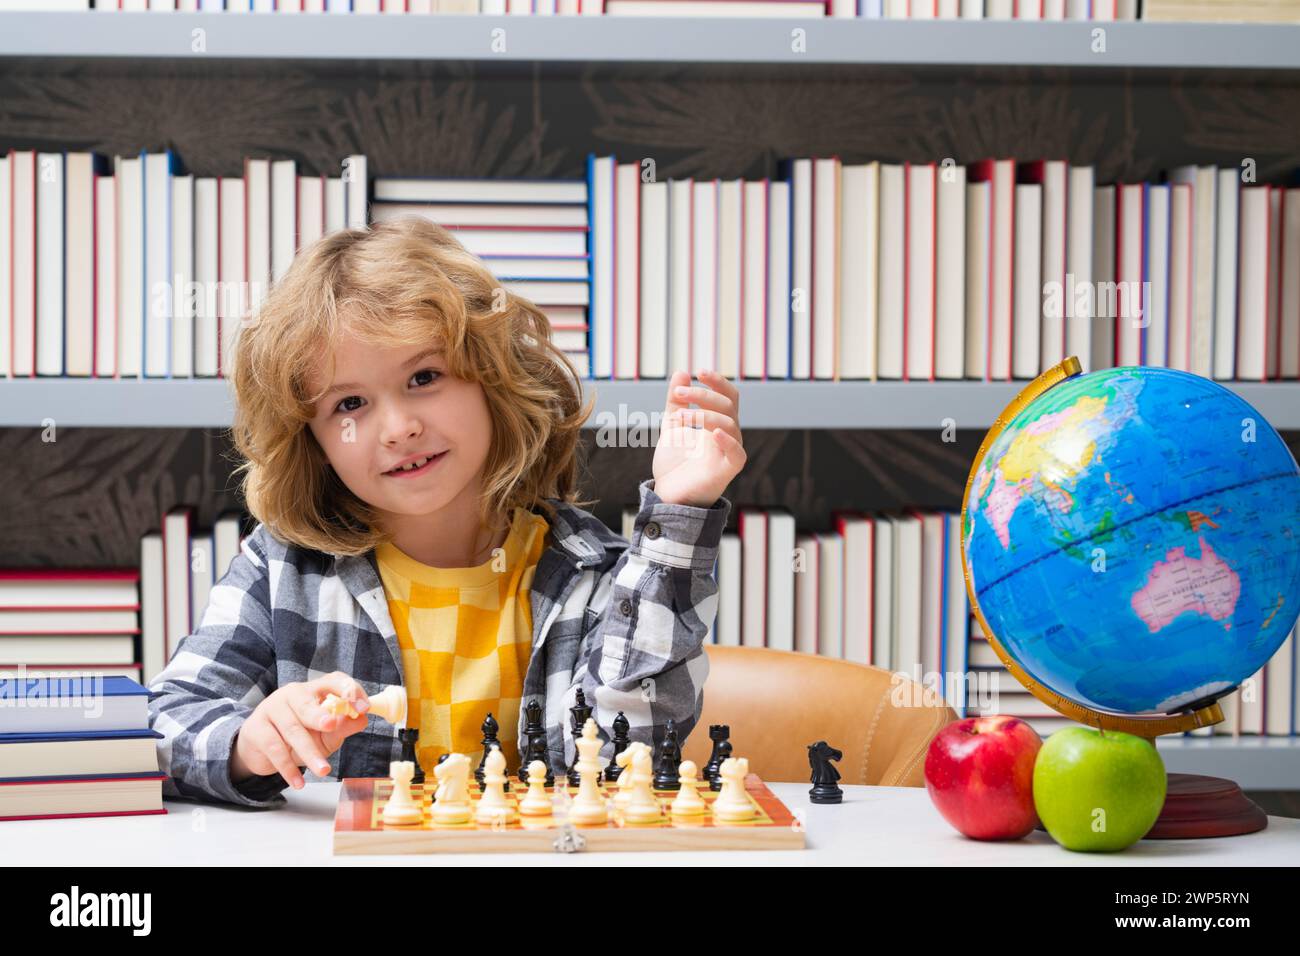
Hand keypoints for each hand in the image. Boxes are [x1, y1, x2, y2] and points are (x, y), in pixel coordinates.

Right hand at [230, 672, 371, 788]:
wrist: (262, 750)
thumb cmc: (300, 737)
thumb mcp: (326, 734)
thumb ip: (342, 727)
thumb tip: (362, 720)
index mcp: (315, 689)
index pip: (333, 680)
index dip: (349, 691)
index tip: (363, 708)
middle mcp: (292, 693)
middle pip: (307, 704)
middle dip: (320, 716)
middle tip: (331, 726)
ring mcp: (271, 708)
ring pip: (292, 730)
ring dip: (309, 752)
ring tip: (324, 771)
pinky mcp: (256, 728)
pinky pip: (274, 748)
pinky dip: (288, 767)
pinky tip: (298, 782)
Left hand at [653, 369, 745, 507]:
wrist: (668, 494)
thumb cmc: (674, 462)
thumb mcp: (672, 425)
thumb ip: (676, 401)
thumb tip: (681, 371)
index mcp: (717, 423)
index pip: (728, 396)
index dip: (718, 382)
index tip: (698, 372)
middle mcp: (727, 435)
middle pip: (727, 406)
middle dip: (703, 395)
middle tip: (679, 393)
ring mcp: (728, 452)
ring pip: (729, 424)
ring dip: (703, 415)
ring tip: (678, 418)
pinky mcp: (728, 470)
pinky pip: (738, 454)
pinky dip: (729, 441)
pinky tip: (715, 434)